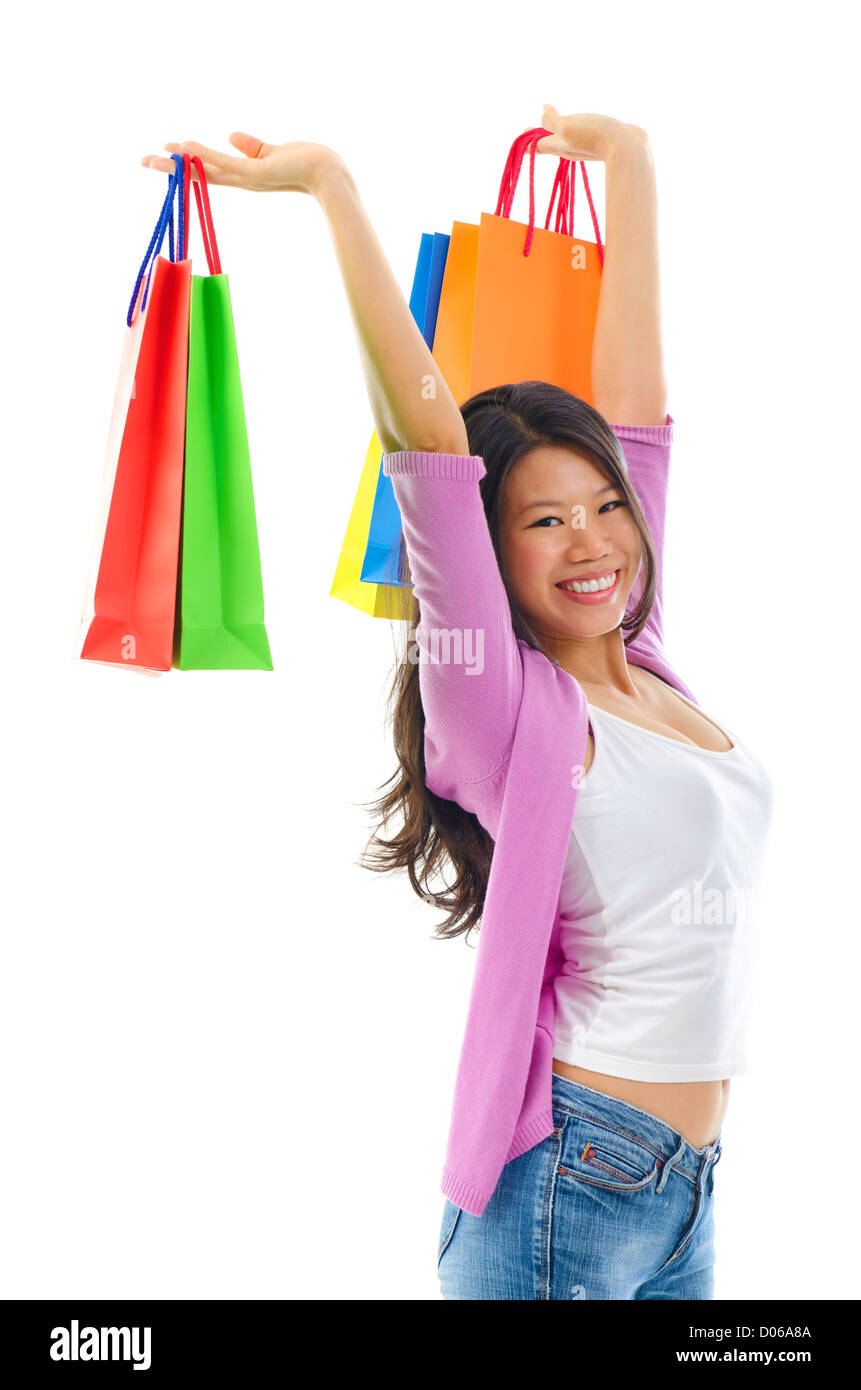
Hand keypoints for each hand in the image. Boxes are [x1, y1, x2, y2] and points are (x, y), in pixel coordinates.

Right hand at [140, 132, 348, 197]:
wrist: (327, 174)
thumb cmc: (306, 162)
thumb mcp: (273, 151)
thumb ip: (251, 146)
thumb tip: (231, 136)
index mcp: (245, 175)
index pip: (209, 169)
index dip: (186, 163)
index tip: (165, 155)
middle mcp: (242, 180)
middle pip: (199, 175)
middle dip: (172, 169)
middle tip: (143, 162)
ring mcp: (248, 178)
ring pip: (206, 170)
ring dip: (180, 163)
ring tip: (155, 156)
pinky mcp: (256, 173)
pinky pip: (224, 162)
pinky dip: (204, 155)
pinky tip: (185, 148)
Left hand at [535, 105, 646, 161]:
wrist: (627, 147)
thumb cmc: (595, 136)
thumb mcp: (567, 126)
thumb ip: (552, 121)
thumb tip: (542, 115)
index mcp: (559, 145)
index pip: (538, 145)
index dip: (528, 141)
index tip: (522, 135)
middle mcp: (571, 148)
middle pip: (551, 142)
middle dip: (541, 135)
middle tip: (532, 130)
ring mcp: (586, 146)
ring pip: (567, 139)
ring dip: (558, 132)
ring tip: (555, 123)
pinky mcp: (601, 141)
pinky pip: (583, 134)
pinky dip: (576, 127)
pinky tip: (583, 123)